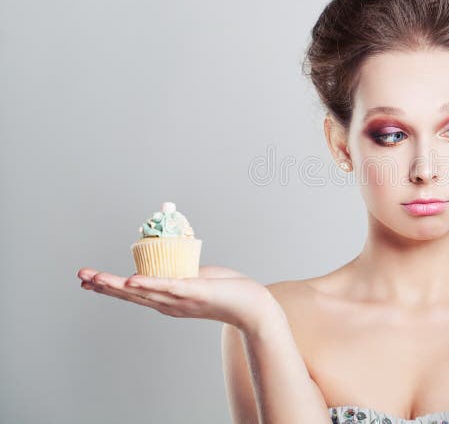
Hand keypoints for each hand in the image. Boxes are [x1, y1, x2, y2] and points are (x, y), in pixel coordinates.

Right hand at [77, 265, 278, 333]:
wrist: (253, 305)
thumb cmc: (229, 290)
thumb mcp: (200, 278)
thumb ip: (183, 272)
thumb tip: (171, 257)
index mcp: (168, 300)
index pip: (133, 293)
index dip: (110, 288)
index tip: (87, 281)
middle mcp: (169, 303)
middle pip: (131, 294)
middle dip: (104, 285)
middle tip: (80, 276)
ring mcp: (181, 299)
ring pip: (144, 291)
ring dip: (118, 285)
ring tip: (95, 278)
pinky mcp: (195, 292)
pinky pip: (170, 287)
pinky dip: (150, 284)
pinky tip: (132, 280)